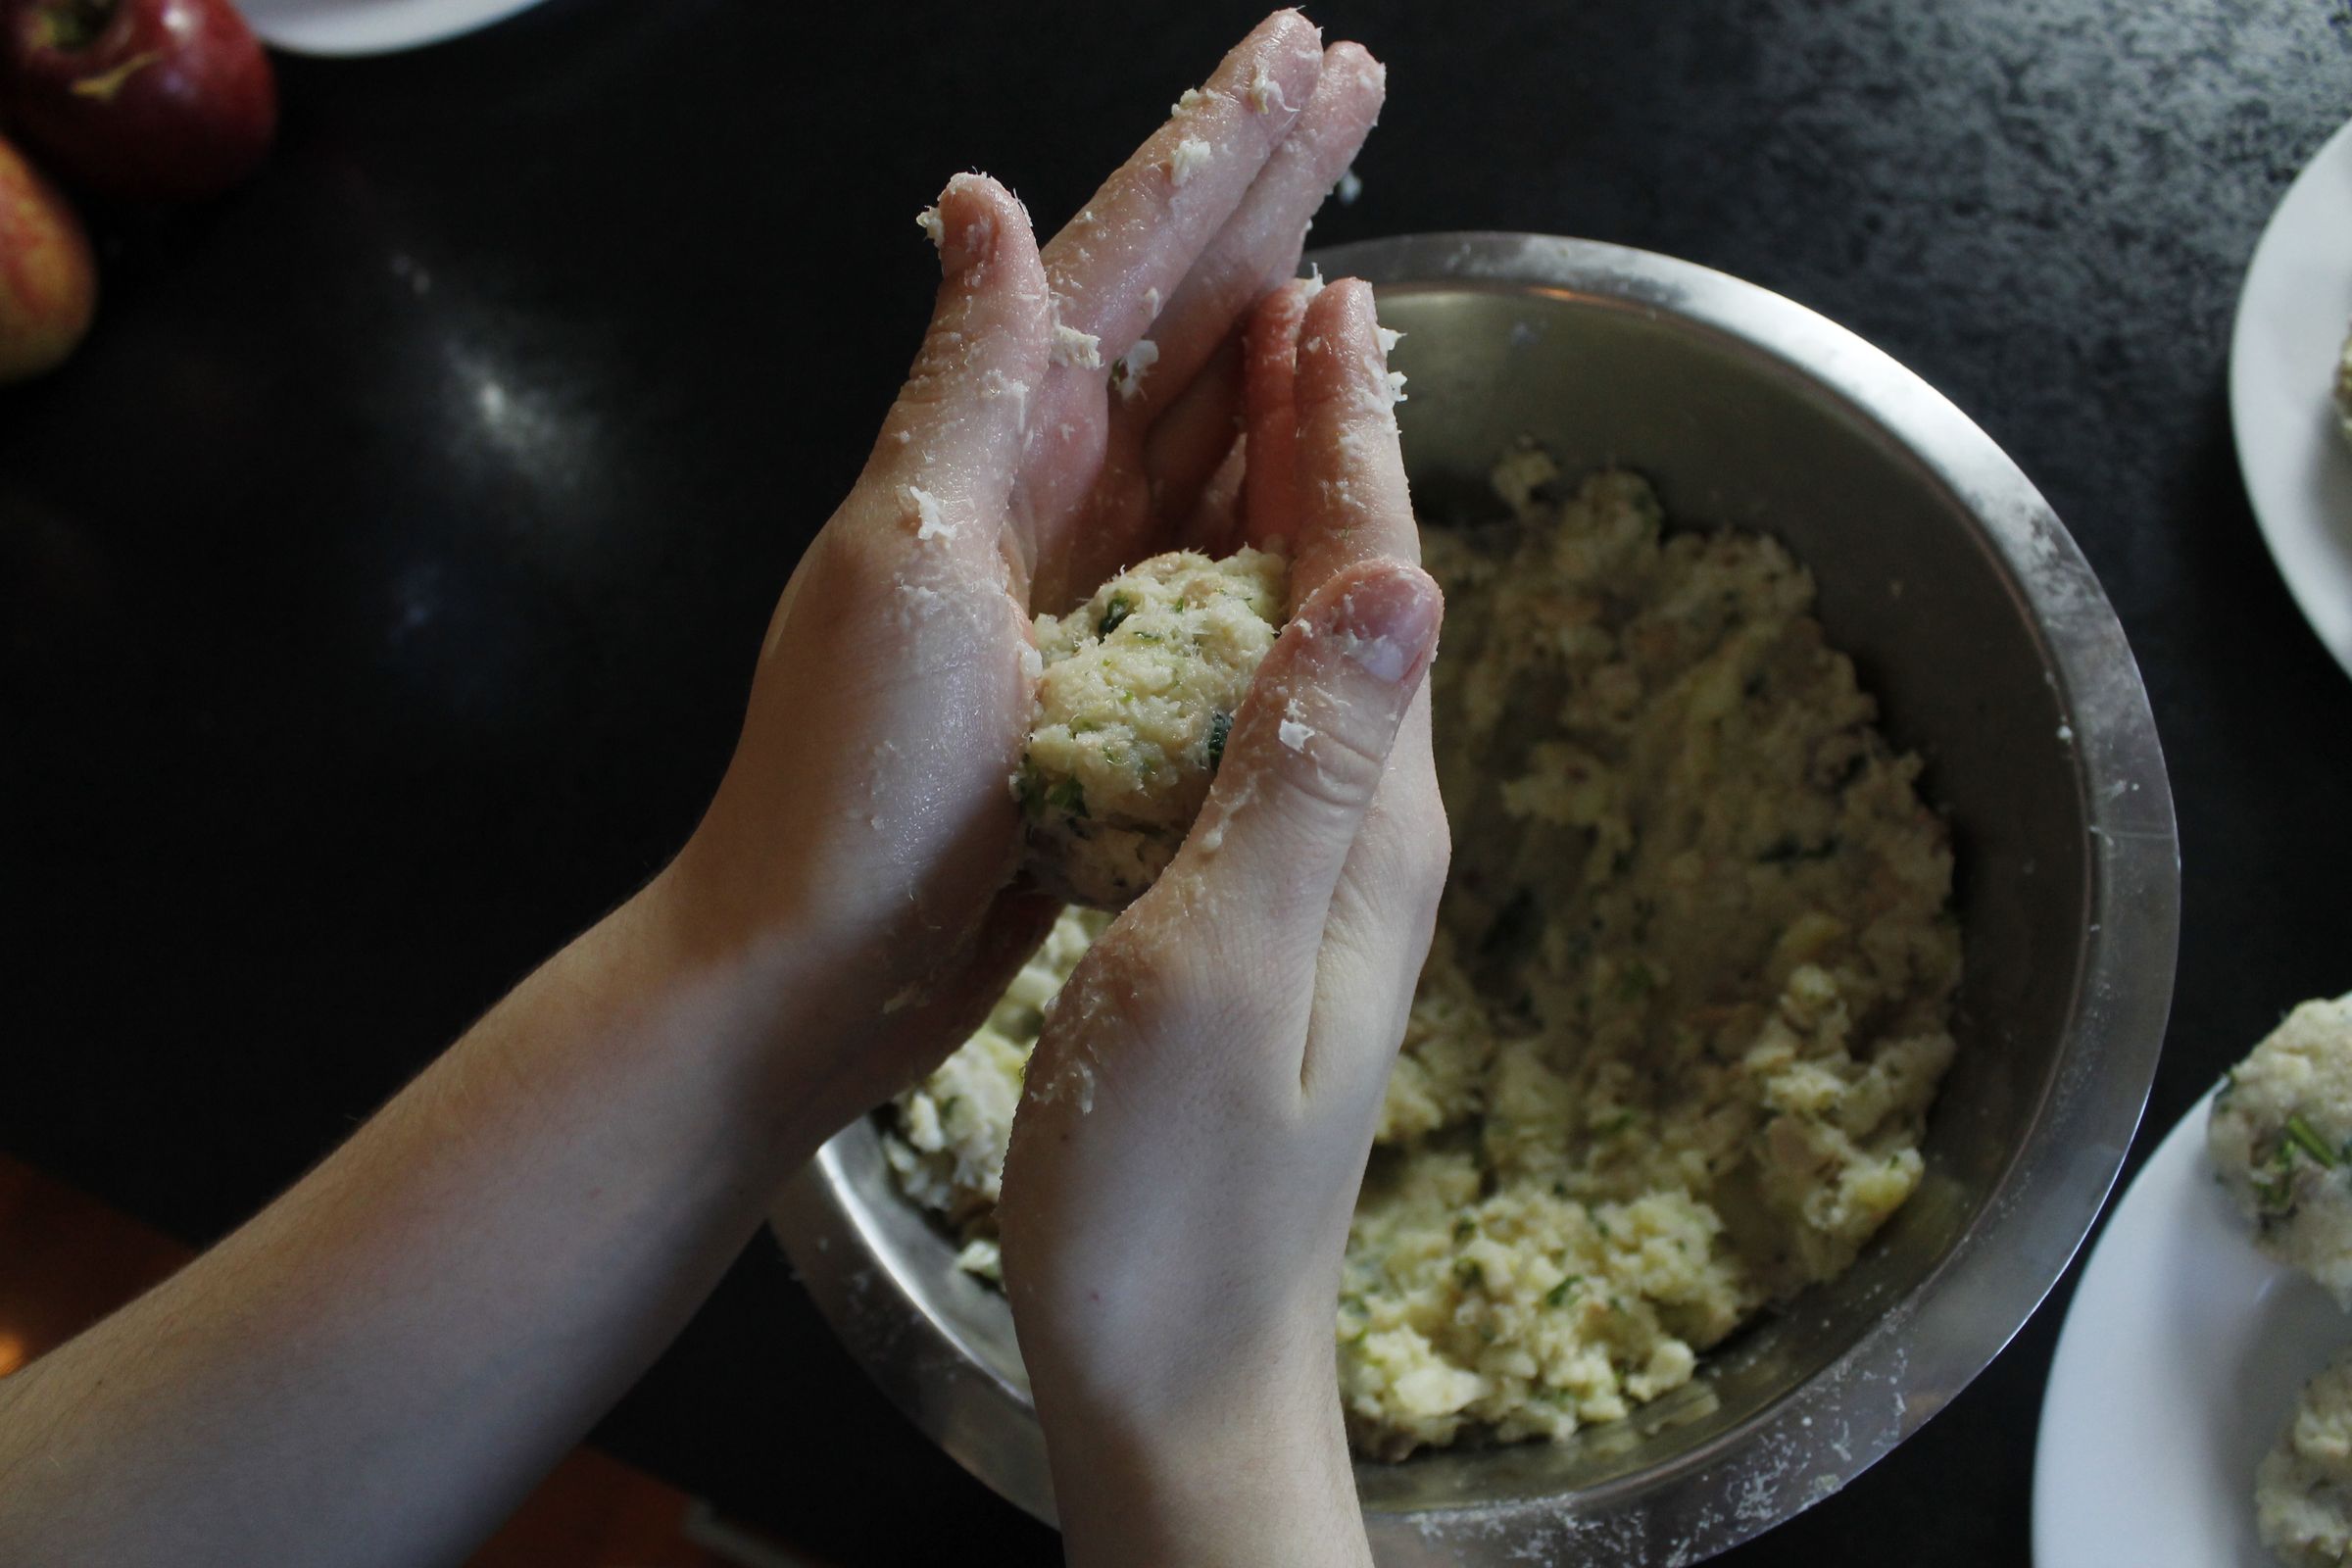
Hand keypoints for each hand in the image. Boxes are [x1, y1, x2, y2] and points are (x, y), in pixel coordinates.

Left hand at [659, 13, 1386, 1139]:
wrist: (814, 964)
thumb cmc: (844, 785)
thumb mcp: (904, 566)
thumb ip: (962, 391)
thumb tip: (984, 202)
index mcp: (996, 447)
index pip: (1123, 258)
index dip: (1217, 144)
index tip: (1303, 47)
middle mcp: (1042, 489)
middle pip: (1181, 306)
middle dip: (1269, 189)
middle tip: (1359, 84)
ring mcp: (1082, 576)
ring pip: (1208, 411)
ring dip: (1282, 315)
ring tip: (1359, 232)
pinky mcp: (1113, 666)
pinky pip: (1216, 538)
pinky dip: (1271, 473)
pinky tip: (1318, 430)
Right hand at [997, 279, 1447, 1567]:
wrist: (1175, 1364)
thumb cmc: (1170, 1194)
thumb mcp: (1221, 964)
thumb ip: (1300, 773)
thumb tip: (1392, 584)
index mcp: (1367, 826)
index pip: (1373, 587)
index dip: (1346, 443)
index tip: (1328, 309)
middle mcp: (1371, 840)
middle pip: (1371, 605)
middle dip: (1339, 456)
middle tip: (1309, 322)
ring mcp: (1324, 886)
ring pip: (1330, 660)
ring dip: (1306, 530)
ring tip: (1273, 426)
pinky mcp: (1267, 924)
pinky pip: (1280, 732)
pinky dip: (1253, 633)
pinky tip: (1214, 619)